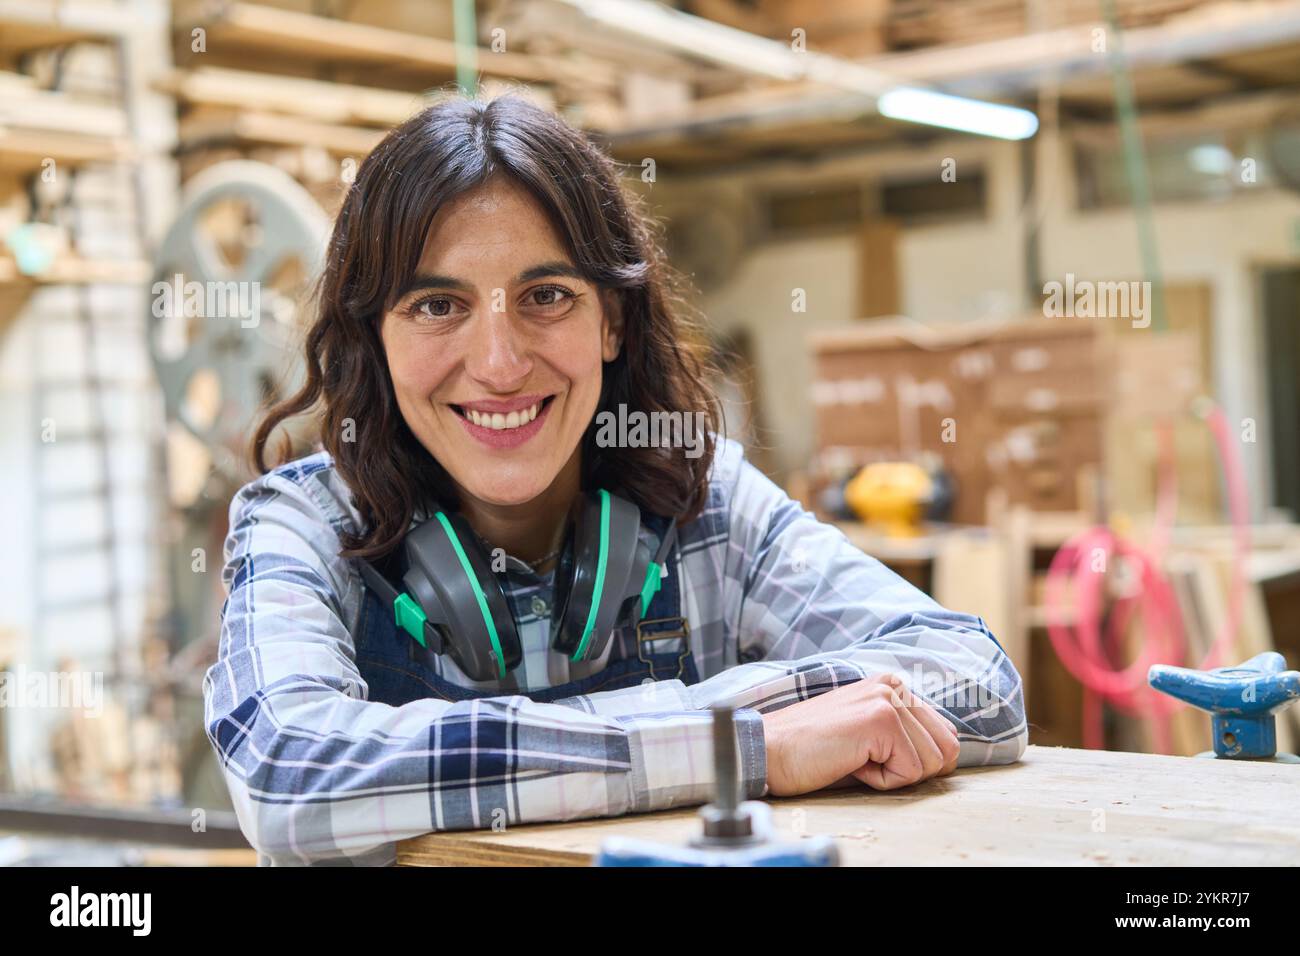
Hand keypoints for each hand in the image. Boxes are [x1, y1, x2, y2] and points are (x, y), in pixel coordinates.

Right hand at [761, 672, 960, 796]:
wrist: (768, 752)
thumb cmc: (813, 751)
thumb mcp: (869, 737)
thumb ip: (909, 736)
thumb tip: (951, 751)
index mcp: (893, 686)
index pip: (945, 735)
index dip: (914, 762)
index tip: (871, 755)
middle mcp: (894, 685)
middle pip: (945, 750)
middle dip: (908, 769)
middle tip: (863, 759)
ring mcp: (888, 699)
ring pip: (931, 763)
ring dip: (892, 775)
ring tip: (853, 757)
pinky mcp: (881, 719)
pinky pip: (909, 773)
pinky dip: (880, 781)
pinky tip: (850, 762)